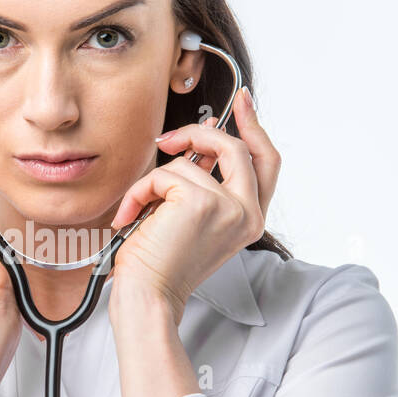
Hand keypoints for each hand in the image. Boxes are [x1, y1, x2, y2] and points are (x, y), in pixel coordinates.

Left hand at [109, 89, 280, 324]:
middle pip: (237, 147)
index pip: (266, 161)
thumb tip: (207, 134)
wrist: (147, 296)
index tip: (241, 101)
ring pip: (189, 162)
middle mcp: (249, 214)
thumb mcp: (192, 216)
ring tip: (140, 210)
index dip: (254, 126)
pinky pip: (164, 174)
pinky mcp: (202, 203)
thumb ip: (207, 179)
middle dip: (200, 133)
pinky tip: (131, 216)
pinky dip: (140, 191)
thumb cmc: (162, 263)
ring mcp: (229, 207)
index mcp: (251, 218)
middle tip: (168, 137)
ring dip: (154, 181)